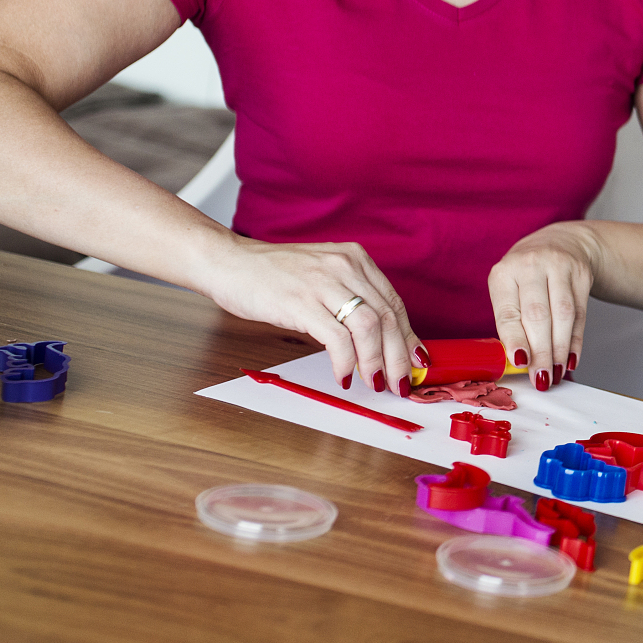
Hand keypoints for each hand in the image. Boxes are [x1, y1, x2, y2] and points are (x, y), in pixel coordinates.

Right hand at [196, 235, 422, 394]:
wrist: (228, 262)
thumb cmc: (272, 275)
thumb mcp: (322, 276)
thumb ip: (349, 299)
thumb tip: (377, 340)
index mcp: (355, 259)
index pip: (394, 303)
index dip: (407, 337)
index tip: (415, 362)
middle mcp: (345, 266)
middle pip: (387, 317)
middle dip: (398, 356)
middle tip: (399, 383)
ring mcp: (323, 283)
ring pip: (369, 327)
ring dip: (376, 362)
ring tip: (375, 383)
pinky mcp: (301, 302)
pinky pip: (336, 338)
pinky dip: (346, 362)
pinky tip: (344, 375)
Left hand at [489, 221, 600, 391]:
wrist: (562, 242)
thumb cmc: (527, 274)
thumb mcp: (510, 288)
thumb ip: (512, 321)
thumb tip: (519, 363)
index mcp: (504, 272)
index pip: (509, 312)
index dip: (515, 340)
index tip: (521, 363)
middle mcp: (531, 265)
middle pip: (538, 315)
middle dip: (541, 352)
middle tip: (542, 378)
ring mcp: (560, 267)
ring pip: (563, 315)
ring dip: (560, 349)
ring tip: (557, 373)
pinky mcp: (582, 274)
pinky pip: (580, 313)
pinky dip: (576, 340)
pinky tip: (571, 359)